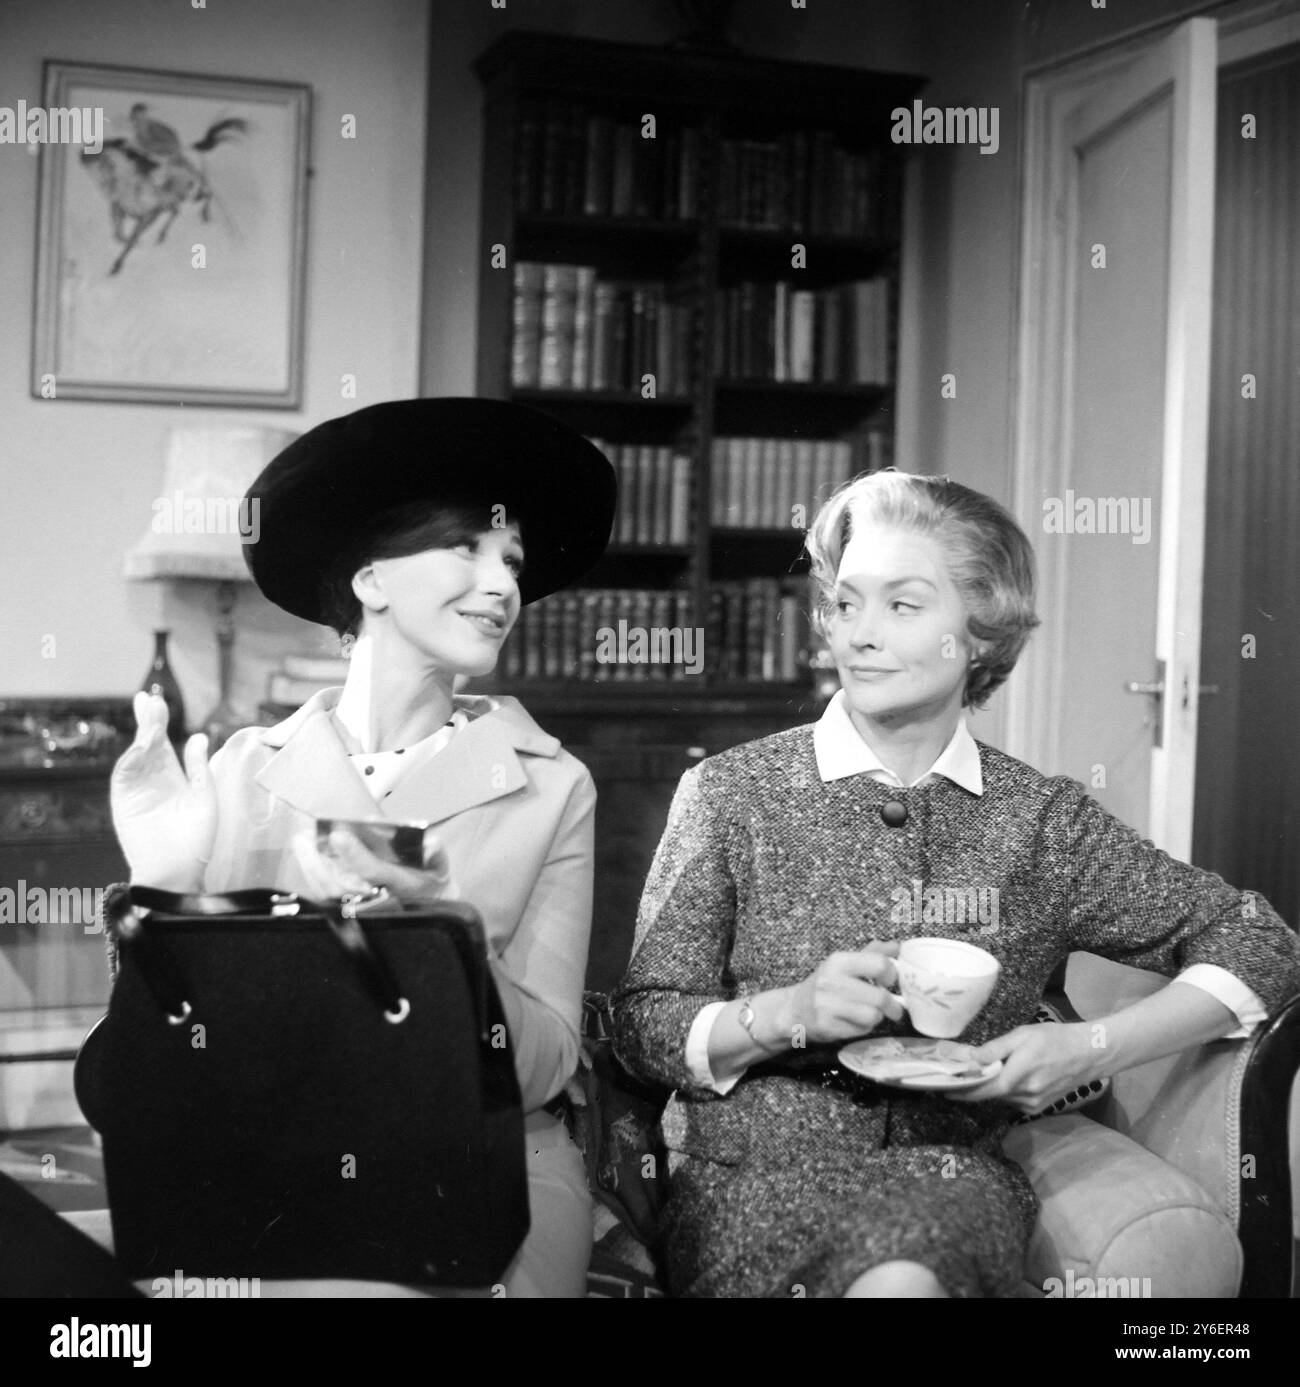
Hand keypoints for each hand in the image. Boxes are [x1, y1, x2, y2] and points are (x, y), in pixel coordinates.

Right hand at [110, 690, 215, 889]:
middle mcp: (154, 779)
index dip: (160, 722)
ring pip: (135, 755)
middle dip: (147, 721)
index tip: (157, 700)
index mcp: (175, 777)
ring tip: (151, 719)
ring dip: (142, 736)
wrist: (178, 870)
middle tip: (146, 699)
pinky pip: (124, 775)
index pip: (165, 743)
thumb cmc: (197, 839)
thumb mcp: (205, 798)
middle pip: (147, 743)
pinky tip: (142, 744)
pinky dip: (131, 758)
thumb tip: (198, 736)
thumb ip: (198, 768)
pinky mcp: (124, 801)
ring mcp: (137, 789)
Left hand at [291, 826, 457, 908]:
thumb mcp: (439, 863)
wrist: (427, 906)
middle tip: (305, 838)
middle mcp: (378, 897)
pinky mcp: (349, 907)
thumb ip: (434, 851)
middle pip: (342, 884)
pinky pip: (326, 895)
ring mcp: (362, 905)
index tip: (338, 835)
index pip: (373, 871)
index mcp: (400, 884)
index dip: (355, 855)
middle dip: (322, 861)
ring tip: (302, 842)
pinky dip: (313, 875)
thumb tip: (427, 841)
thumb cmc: (429, 878)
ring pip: (330, 891)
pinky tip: (306, 855)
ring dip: (313, 867)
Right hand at [780, 940, 903, 1046]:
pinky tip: (854, 1022)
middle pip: (880, 997)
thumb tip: (897, 946)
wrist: (793, 1009)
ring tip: (869, 1014)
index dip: (892, 975)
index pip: (879, 964)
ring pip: (873, 1016)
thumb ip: (871, 954)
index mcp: (838, 961)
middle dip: (892, 1005)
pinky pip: (861, 1030)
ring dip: (877, 1017)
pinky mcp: (827, 1027)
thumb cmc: (824, 985)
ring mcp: (827, 1006)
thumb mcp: (843, 964)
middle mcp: (831, 981)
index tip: (891, 981)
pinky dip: (863, 1028)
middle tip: (893, 1007)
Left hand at [947, 1021, 1102, 1111]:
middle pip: (991, 1094)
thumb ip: (995, 1049)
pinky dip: (1007, 1089)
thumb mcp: (1021, 1036)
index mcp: (1017, 1078)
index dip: (962, 1092)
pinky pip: (1015, 1099)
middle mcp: (1024, 1097)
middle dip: (976, 1084)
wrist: (1089, 1053)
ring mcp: (1034, 1104)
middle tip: (963, 1072)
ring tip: (988, 1069)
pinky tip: (1010, 1074)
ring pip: (1003, 1097)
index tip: (944, 1089)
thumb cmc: (1054, 1039)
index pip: (982, 1091)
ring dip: (993, 1086)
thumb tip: (970, 1058)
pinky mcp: (1041, 1106)